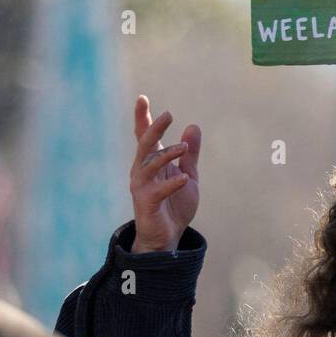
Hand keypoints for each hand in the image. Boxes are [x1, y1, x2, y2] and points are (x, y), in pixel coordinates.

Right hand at [129, 95, 200, 252]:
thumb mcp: (189, 175)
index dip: (142, 118)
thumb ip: (191, 155)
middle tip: (168, 115)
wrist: (168, 237)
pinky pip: (157, 190)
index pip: (145, 136)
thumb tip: (193, 127)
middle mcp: (143, 171)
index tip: (142, 99)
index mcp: (152, 163)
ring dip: (167, 154)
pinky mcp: (146, 203)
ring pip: (149, 164)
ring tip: (184, 147)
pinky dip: (171, 183)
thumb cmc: (175, 205)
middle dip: (154, 128)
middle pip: (145, 145)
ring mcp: (142, 187)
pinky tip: (184, 178)